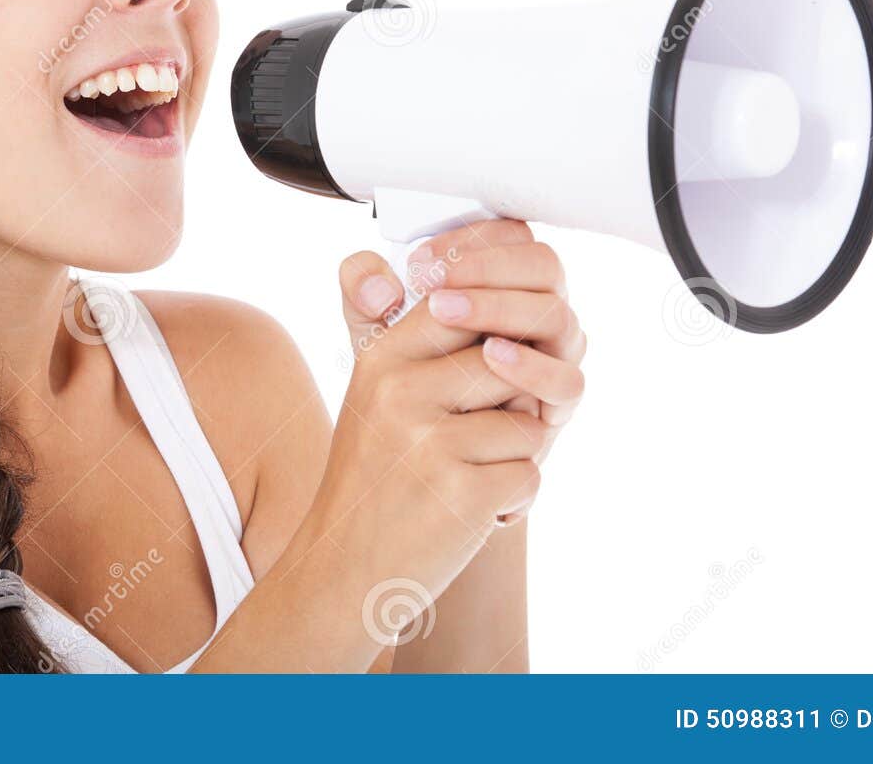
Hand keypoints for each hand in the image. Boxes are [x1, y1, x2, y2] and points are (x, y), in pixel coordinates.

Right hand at [301, 219, 585, 611]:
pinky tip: (469, 511)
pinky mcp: (463, 495)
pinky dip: (512, 498)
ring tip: (466, 476)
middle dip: (512, 402)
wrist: (342, 568)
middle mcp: (402, 393)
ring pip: (529, 423)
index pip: (465, 307)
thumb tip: (492, 303)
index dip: (494, 332)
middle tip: (474, 437)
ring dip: (513, 456)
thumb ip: (424, 342)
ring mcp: (432, 444)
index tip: (492, 359)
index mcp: (382, 359)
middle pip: (510, 363)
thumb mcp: (376, 394)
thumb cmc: (372, 476)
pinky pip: (529, 474)